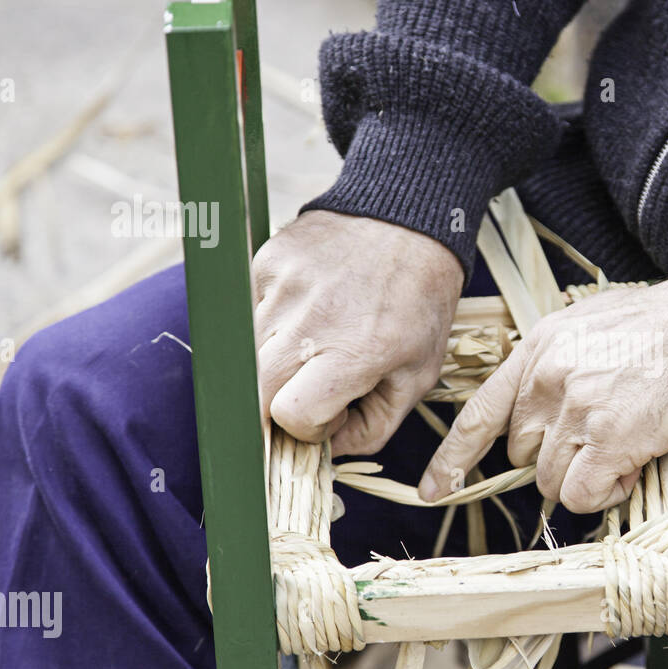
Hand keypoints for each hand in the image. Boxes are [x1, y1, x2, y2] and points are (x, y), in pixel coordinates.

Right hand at [252, 210, 462, 456]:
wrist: (409, 219)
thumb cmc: (420, 303)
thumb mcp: (418, 375)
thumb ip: (373, 428)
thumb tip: (325, 449)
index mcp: (356, 352)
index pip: (290, 415)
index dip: (308, 427)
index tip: (332, 412)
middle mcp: (311, 319)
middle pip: (256, 392)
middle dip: (278, 405)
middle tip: (312, 391)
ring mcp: (282, 286)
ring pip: (247, 355)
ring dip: (276, 364)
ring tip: (317, 343)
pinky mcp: (266, 261)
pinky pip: (248, 313)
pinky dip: (271, 325)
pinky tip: (308, 309)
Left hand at [419, 279, 667, 512]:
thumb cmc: (662, 328)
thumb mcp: (589, 327)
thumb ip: (557, 365)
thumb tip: (547, 412)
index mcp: (537, 350)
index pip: (480, 413)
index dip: (454, 458)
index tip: (435, 488)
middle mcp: (547, 381)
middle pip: (522, 454)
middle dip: (556, 458)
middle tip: (601, 439)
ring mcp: (575, 411)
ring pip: (551, 480)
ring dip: (586, 477)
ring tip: (627, 446)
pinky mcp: (608, 440)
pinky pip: (583, 494)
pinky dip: (605, 493)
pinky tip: (632, 467)